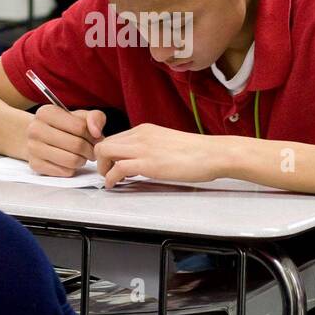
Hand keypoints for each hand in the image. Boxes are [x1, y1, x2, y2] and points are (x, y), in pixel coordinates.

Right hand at [26, 104, 106, 175]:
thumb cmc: (62, 126)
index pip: (80, 127)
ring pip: (72, 160)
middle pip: (77, 145)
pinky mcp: (35, 165)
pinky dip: (72, 169)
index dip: (93, 135)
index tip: (95, 138)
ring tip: (82, 156)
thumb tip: (96, 132)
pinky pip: (64, 171)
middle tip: (91, 150)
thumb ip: (94, 118)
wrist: (37, 138)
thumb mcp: (79, 116)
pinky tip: (70, 162)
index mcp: (47, 112)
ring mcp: (33, 148)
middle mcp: (36, 129)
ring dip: (82, 160)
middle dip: (90, 150)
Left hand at [94, 124, 222, 187]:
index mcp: (145, 129)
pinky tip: (114, 185)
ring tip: (111, 180)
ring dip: (103, 169)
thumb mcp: (166, 143)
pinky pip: (117, 168)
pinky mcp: (148, 163)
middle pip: (104, 143)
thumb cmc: (197, 152)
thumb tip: (139, 162)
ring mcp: (143, 148)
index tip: (111, 165)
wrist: (213, 153)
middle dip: (101, 161)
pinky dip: (111, 178)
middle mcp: (141, 135)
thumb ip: (150, 148)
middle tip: (108, 174)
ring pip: (105, 152)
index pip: (114, 138)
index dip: (108, 154)